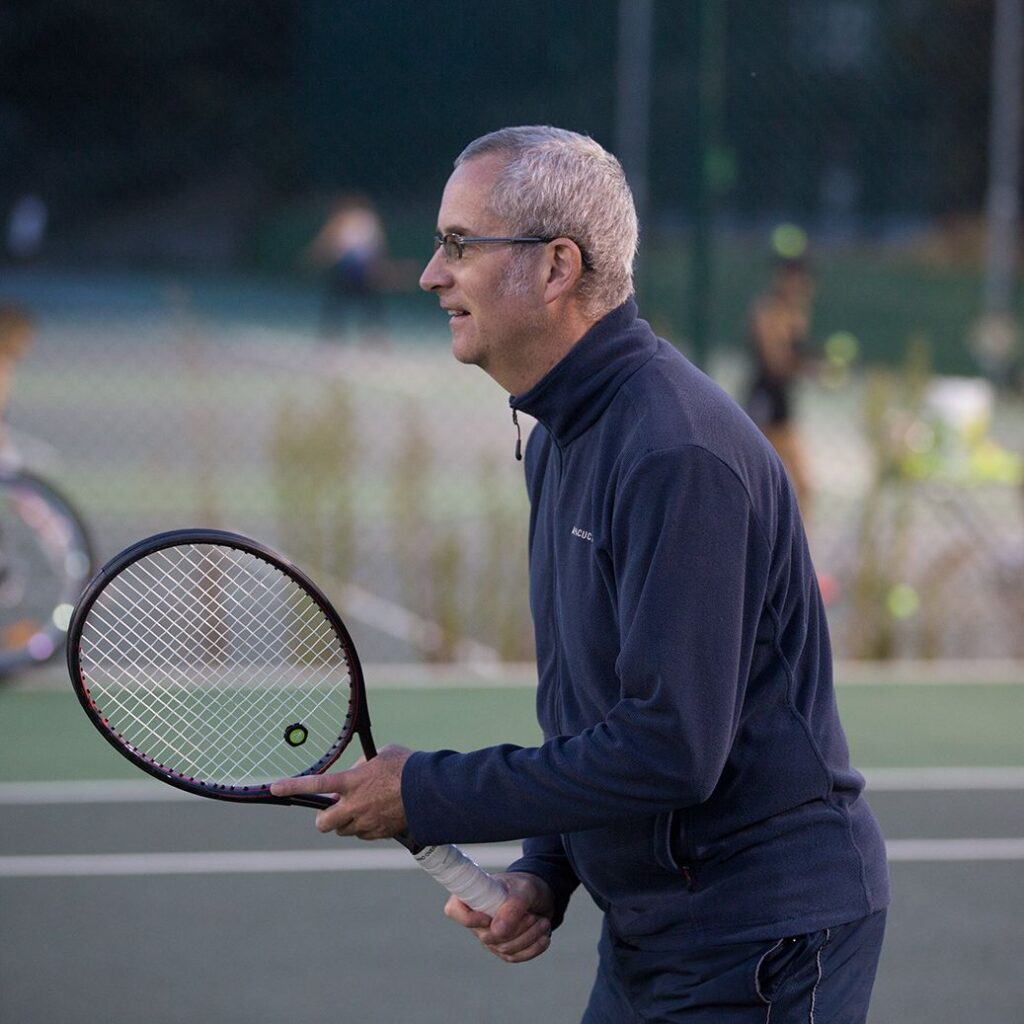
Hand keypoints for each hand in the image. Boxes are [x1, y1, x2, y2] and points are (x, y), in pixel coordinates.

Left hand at [270, 745, 411, 839]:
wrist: (431, 791)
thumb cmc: (408, 766)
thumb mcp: (382, 755)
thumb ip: (362, 765)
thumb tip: (355, 773)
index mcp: (352, 781)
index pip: (316, 784)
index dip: (292, 786)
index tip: (274, 787)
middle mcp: (355, 804)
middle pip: (323, 822)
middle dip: (324, 819)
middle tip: (332, 810)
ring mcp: (366, 822)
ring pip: (343, 830)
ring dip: (347, 821)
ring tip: (364, 807)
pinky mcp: (379, 833)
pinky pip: (363, 834)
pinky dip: (365, 827)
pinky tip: (380, 814)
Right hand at [444, 872, 555, 963]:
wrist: (540, 897)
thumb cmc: (526, 887)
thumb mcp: (525, 889)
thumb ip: (512, 906)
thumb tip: (497, 931)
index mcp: (473, 896)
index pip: (454, 910)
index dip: (468, 918)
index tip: (489, 917)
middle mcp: (477, 920)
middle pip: (488, 937)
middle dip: (516, 929)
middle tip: (534, 916)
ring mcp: (489, 937)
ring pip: (505, 949)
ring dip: (529, 937)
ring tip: (543, 922)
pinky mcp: (503, 949)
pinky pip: (515, 957)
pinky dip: (533, 948)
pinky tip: (544, 936)